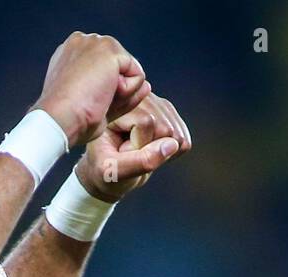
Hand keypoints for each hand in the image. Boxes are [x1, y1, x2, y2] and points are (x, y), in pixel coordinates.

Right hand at [32, 32, 151, 148]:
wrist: (59, 119)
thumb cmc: (70, 120)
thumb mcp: (91, 102)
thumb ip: (116, 91)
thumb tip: (147, 85)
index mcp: (72, 52)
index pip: (108, 70)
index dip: (108, 92)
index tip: (89, 104)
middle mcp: (84, 41)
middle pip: (122, 70)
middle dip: (116, 91)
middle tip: (93, 104)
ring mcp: (96, 43)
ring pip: (130, 72)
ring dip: (121, 94)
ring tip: (97, 100)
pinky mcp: (110, 51)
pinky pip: (138, 76)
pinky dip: (127, 93)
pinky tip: (105, 97)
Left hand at [74, 92, 191, 201]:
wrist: (107, 167)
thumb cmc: (103, 169)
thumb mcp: (113, 171)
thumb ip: (142, 161)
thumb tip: (173, 145)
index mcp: (117, 102)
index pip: (147, 122)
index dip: (138, 145)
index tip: (119, 150)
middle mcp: (137, 94)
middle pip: (166, 128)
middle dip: (151, 149)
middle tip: (129, 153)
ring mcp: (156, 102)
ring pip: (177, 135)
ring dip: (159, 151)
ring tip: (137, 151)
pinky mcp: (168, 112)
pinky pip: (184, 139)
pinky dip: (169, 152)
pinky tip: (150, 149)